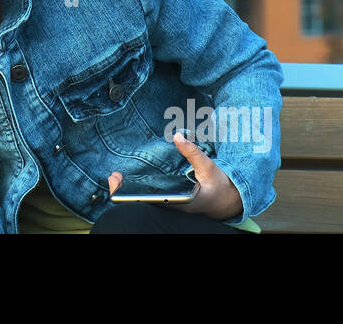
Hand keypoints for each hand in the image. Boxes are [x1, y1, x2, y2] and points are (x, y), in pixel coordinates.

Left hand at [105, 131, 242, 220]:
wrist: (229, 201)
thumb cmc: (219, 185)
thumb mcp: (208, 167)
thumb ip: (193, 152)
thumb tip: (177, 136)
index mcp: (183, 201)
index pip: (154, 200)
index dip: (135, 194)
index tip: (122, 182)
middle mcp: (175, 206)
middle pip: (146, 202)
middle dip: (126, 192)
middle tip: (113, 177)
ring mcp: (172, 206)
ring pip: (148, 201)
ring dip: (131, 191)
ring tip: (116, 178)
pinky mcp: (173, 203)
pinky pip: (154, 199)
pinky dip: (141, 190)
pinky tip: (130, 182)